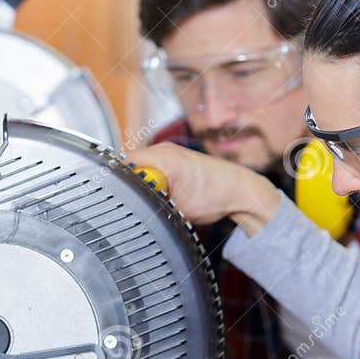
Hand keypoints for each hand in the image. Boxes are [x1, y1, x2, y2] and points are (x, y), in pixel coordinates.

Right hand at [127, 143, 279, 235]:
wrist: (240, 191)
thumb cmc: (216, 196)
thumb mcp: (177, 209)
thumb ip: (152, 205)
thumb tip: (134, 207)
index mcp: (162, 157)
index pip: (124, 165)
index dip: (120, 184)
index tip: (123, 199)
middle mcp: (163, 150)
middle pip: (130, 166)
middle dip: (132, 186)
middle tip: (142, 202)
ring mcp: (169, 152)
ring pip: (141, 169)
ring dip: (144, 185)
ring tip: (158, 198)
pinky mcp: (174, 159)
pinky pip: (153, 169)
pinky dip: (154, 182)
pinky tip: (165, 193)